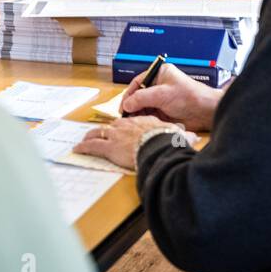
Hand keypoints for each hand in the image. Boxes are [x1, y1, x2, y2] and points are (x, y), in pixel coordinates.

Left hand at [74, 117, 195, 171]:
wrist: (157, 145)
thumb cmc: (167, 140)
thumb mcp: (177, 135)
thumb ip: (182, 135)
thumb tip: (194, 137)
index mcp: (141, 121)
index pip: (129, 122)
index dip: (123, 126)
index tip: (121, 129)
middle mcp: (126, 125)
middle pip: (111, 126)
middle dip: (102, 130)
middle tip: (95, 134)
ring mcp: (115, 135)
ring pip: (98, 133)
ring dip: (89, 137)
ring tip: (83, 141)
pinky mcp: (108, 147)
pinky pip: (92, 146)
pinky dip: (83, 147)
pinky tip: (77, 149)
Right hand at [121, 62, 221, 131]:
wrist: (205, 112)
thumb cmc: (190, 97)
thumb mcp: (162, 94)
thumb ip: (142, 98)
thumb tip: (127, 105)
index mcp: (160, 74)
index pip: (138, 82)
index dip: (129, 94)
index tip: (123, 106)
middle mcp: (159, 85)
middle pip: (139, 95)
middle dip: (132, 106)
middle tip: (126, 117)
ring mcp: (161, 99)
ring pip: (143, 107)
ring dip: (138, 114)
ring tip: (133, 122)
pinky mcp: (164, 112)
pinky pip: (149, 115)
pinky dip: (145, 119)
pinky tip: (142, 124)